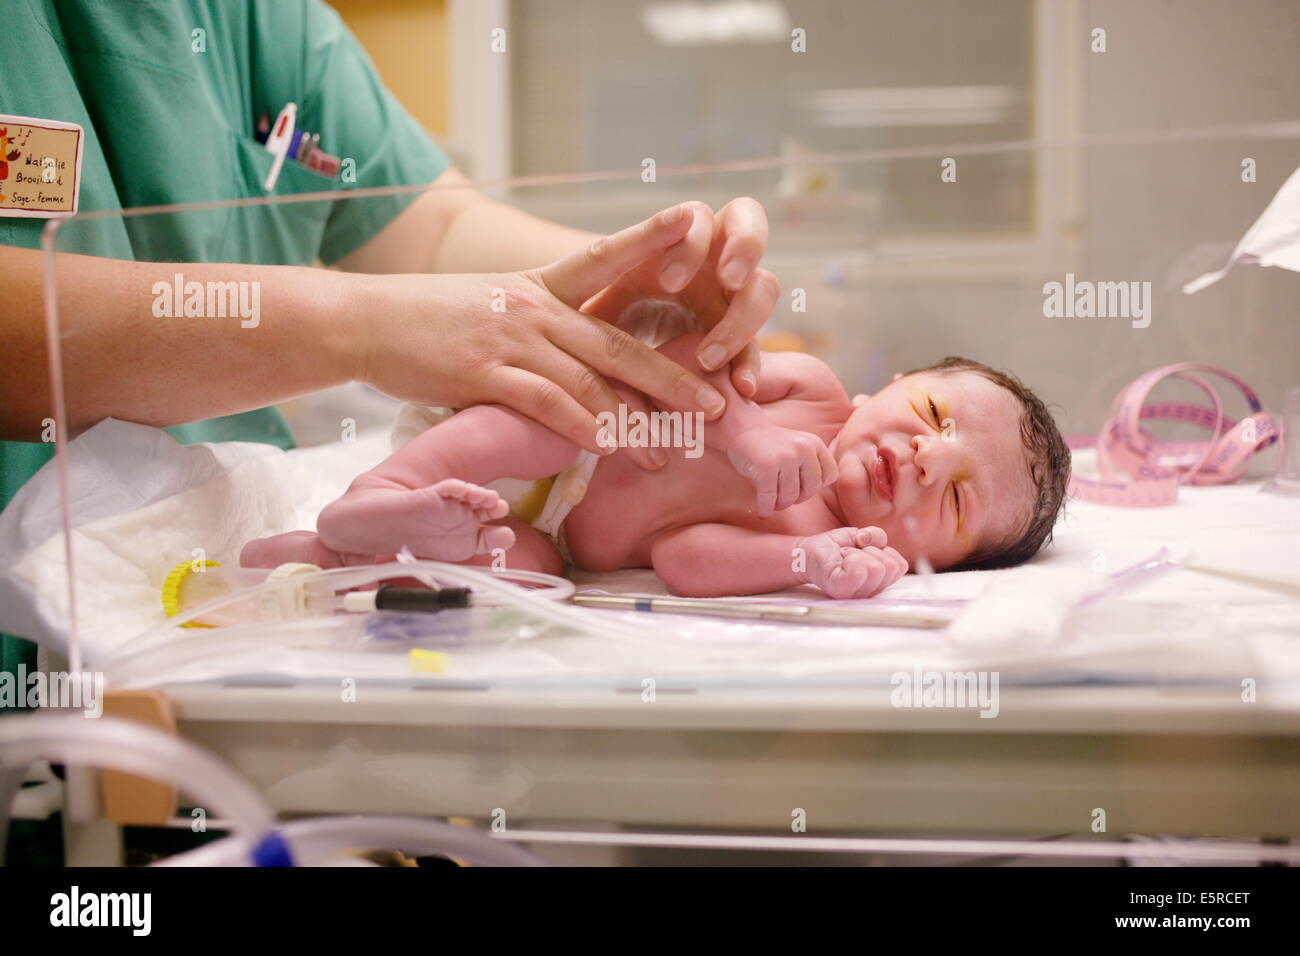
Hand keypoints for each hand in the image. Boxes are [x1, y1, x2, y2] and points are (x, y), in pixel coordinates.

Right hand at [348, 204, 727, 466]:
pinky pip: (543, 402)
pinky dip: (577, 426)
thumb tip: (584, 367)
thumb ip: (543, 330)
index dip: (652, 238)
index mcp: (541, 287)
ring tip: (667, 451)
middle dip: (673, 379)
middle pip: (618, 345)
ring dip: (633, 422)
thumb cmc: (430, 320)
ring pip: (589, 382)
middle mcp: (535, 310)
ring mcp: (511, 340)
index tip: (696, 220)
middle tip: (716, 407)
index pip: (605, 256)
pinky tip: (604, 446)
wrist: (366, 320)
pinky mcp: (483, 373)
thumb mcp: (493, 307)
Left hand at [581, 198, 776, 398]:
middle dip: (744, 248)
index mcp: (678, 241)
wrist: (613, 359)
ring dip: (746, 316)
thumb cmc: (600, 316)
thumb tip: (543, 296)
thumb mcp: (592, 301)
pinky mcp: (742, 340)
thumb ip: (591, 291)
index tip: (666, 282)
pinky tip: (742, 389)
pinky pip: (758, 346)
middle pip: (750, 228)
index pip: (699, 217)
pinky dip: (752, 365)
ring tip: (711, 355)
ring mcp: (734, 297)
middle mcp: (714, 259)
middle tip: (729, 279)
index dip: (691, 240)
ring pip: (764, 287)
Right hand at [726, 424, 838, 516]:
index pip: (830, 476)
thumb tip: (814, 495)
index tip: (801, 486)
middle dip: (797, 499)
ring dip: (780, 505)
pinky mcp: (766, 466)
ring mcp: (785, 457)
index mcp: (815, 444)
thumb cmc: (771, 446)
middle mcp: (803, 449)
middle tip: (784, 497)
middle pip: (811, 489)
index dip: (816, 486)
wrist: (743, 429)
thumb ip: (812, 466)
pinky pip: (769, 498)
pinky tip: (762, 512)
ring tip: (772, 503)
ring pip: (790, 496)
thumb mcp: (799, 447)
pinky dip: (765, 509)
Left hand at [795, 527, 908, 598]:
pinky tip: (840, 560)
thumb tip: (878, 541)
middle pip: (891, 567)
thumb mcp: (861, 536)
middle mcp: (870, 591)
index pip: (900, 566)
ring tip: (844, 557)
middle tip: (851, 553)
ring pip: (877, 568)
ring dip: (858, 553)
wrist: (808, 552)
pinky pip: (860, 571)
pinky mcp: (842, 590)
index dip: (883, 550)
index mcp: (879, 581)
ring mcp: (857, 594)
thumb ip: (877, 536)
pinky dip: (851, 557)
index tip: (864, 550)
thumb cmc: (834, 547)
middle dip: (870, 550)